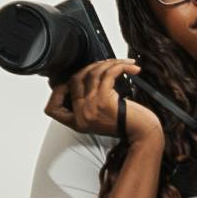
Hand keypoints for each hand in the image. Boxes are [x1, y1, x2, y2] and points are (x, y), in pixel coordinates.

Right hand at [49, 58, 167, 160]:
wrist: (143, 134)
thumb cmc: (127, 125)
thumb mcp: (99, 120)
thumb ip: (87, 106)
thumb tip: (84, 79)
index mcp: (76, 122)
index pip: (53, 107)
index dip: (58, 91)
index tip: (73, 81)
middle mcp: (81, 114)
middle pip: (74, 80)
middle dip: (90, 67)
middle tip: (106, 65)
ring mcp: (91, 106)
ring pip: (92, 73)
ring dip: (109, 63)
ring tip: (123, 63)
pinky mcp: (105, 100)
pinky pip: (108, 74)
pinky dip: (120, 66)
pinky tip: (130, 66)